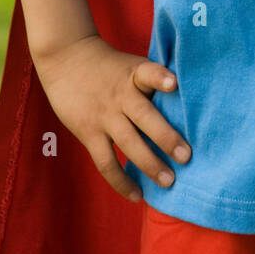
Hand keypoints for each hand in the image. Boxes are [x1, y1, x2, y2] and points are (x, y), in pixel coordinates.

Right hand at [31, 34, 190, 201]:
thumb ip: (151, 84)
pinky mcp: (88, 133)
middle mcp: (120, 95)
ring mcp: (104, 115)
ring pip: (128, 143)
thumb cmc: (109, 66)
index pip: (148, 73)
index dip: (161, 77)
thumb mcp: (130, 65)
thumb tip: (183, 107)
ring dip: (149, 164)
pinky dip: (121, 181)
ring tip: (168, 182)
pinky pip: (106, 161)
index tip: (174, 84)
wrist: (67, 58)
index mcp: (134, 74)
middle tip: (186, 157)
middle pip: (144, 116)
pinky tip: (138, 194)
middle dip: (166, 138)